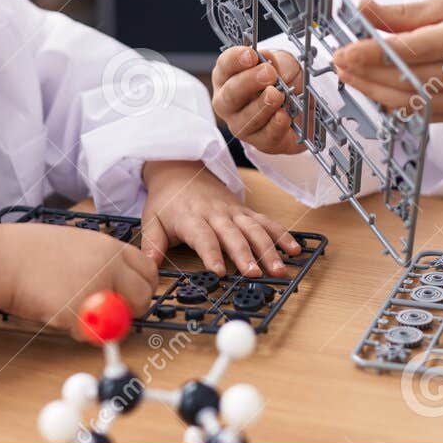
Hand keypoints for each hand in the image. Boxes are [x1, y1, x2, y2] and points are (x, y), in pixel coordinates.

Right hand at [0, 222, 157, 335]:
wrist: (5, 259)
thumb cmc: (35, 252)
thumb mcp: (81, 245)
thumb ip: (106, 263)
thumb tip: (123, 288)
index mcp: (110, 247)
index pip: (148, 270)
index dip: (142, 288)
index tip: (131, 298)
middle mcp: (109, 266)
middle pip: (142, 297)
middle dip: (130, 311)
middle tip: (110, 315)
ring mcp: (96, 288)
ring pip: (120, 319)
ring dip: (105, 323)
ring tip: (76, 310)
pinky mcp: (79, 312)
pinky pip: (93, 333)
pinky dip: (80, 332)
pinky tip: (59, 313)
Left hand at [141, 158, 301, 277]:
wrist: (181, 169)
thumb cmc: (167, 200)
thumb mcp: (151, 219)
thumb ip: (151, 244)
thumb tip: (148, 267)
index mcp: (190, 217)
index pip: (202, 237)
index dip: (211, 253)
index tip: (219, 271)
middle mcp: (215, 214)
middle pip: (233, 235)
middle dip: (245, 254)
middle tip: (256, 273)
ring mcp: (233, 212)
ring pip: (254, 229)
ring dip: (269, 249)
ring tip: (280, 268)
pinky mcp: (244, 211)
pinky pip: (265, 222)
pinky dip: (281, 234)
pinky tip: (294, 249)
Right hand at [210, 45, 304, 155]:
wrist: (302, 109)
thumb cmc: (283, 81)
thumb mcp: (282, 63)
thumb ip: (275, 60)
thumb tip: (267, 58)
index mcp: (228, 77)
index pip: (224, 66)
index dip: (235, 60)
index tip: (251, 55)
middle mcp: (228, 102)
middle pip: (230, 94)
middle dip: (249, 82)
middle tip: (268, 73)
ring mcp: (241, 124)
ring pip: (246, 118)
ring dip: (262, 105)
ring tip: (277, 94)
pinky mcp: (260, 142)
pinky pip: (266, 137)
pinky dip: (275, 126)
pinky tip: (283, 116)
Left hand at [331, 0, 442, 120]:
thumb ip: (402, 11)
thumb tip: (363, 7)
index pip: (415, 48)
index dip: (376, 51)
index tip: (346, 50)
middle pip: (409, 78)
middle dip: (368, 71)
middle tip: (339, 60)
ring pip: (410, 102)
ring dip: (373, 90)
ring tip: (348, 75)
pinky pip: (417, 113)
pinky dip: (390, 103)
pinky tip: (371, 89)